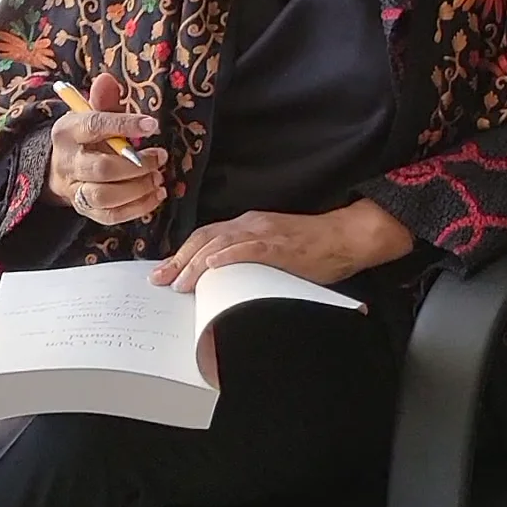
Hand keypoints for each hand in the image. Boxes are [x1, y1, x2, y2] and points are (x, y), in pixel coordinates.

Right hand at [46, 73, 167, 224]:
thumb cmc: (86, 137)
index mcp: (68, 131)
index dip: (124, 125)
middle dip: (135, 165)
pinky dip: (137, 208)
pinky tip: (156, 195)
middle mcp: (68, 162)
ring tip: (158, 178)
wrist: (59, 167)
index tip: (152, 125)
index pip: (94, 126)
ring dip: (136, 189)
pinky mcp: (85, 210)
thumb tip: (107, 79)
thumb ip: (104, 100)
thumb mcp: (92, 114)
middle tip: (159, 157)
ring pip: (103, 196)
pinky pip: (110, 216)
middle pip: (100, 168)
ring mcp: (75, 189)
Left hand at [150, 199, 412, 292]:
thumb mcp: (275, 249)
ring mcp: (265, 232)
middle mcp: (251, 223)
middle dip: (178, 260)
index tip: (164, 272)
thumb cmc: (315, 248)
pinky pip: (248, 248)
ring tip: (180, 282)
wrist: (345, 236)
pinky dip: (227, 256)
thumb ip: (251, 259)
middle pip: (204, 238)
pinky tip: (212, 267)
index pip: (206, 236)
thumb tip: (226, 283)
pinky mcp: (280, 245)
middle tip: (160, 281)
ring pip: (220, 243)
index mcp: (249, 224)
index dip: (182, 254)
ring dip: (196, 263)